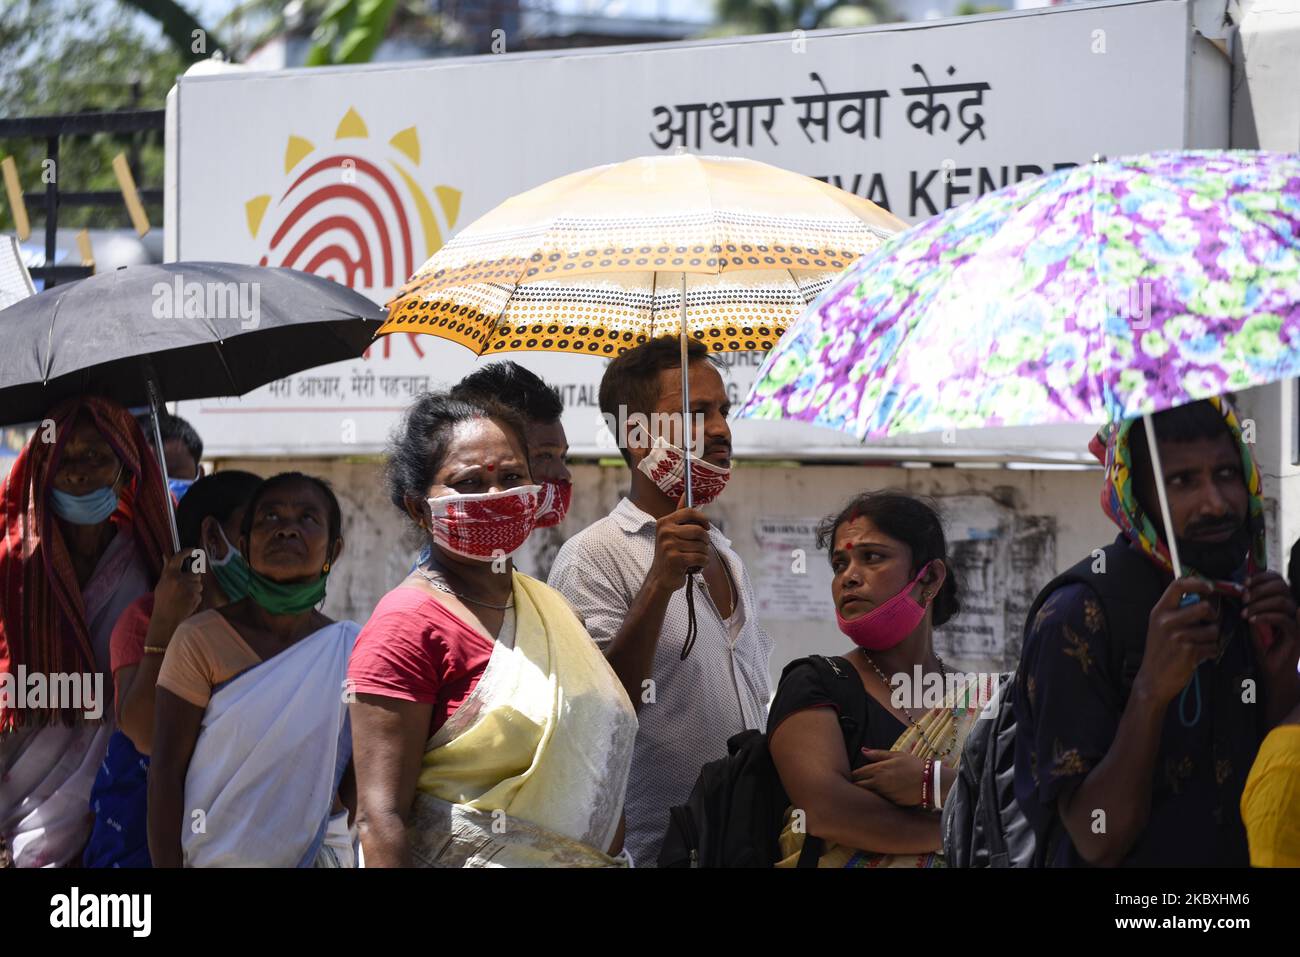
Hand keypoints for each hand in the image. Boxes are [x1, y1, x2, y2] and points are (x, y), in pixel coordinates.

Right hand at [153, 549, 202, 630]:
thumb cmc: (163, 600)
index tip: (193, 549)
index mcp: (169, 575)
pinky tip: (186, 602)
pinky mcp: (195, 596)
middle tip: (186, 587)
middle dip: (194, 579)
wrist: (166, 617)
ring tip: (184, 596)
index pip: (178, 558)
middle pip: (196, 573)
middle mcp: (179, 579)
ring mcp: (188, 588)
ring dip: (195, 589)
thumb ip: (167, 568)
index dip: (186, 551)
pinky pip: (199, 593)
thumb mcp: (162, 583)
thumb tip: (166, 555)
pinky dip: (195, 597)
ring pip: (199, 584)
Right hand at [647, 494, 710, 592]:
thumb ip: (680, 514)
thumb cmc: (669, 553)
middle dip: (705, 540)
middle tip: (701, 546)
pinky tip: (695, 565)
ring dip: (703, 554)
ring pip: (702, 546)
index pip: (689, 512)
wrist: (660, 577)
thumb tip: (686, 493)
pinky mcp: (676, 560)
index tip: (707, 527)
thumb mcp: (670, 532)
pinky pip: (701, 557)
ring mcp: (669, 546)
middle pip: (699, 530)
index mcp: (664, 522)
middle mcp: (665, 532)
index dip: (702, 519)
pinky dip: (703, 563)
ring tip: (694, 557)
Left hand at [852, 749, 927, 806]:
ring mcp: (884, 794)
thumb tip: (863, 751)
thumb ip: (878, 754)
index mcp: (879, 769)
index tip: (852, 776)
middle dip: (855, 785)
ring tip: (863, 793)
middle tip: (854, 785)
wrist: (931, 782)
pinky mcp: (891, 803)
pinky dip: (875, 800)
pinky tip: (876, 799)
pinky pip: (878, 801)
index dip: (853, 775)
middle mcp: (879, 783)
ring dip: (863, 793)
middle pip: (858, 786)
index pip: (857, 773)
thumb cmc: (914, 766)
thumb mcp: (897, 755)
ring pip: (866, 795)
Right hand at [1136, 577, 1219, 704]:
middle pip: (1204, 607)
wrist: (1153, 679)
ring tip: (1197, 646)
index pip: (1178, 585)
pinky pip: (1213, 646)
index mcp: (1159, 611)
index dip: (1198, 583)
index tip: (1209, 587)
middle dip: (1213, 617)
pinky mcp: (1189, 650)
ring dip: (1211, 639)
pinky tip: (1197, 657)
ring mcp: (1178, 635)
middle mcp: (1167, 620)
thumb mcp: (1160, 626)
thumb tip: (1203, 598)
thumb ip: (1177, 612)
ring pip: (1213, 630)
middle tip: (1208, 624)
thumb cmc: (1160, 651)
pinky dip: (1210, 653)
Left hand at [1244, 572, 1299, 713]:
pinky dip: (1265, 617)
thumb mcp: (1250, 618)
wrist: (1270, 668)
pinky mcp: (1296, 633)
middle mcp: (1291, 607)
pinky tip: (1251, 621)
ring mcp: (1296, 620)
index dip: (1261, 577)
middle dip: (1259, 589)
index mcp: (1280, 600)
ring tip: (1244, 612)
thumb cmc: (1259, 643)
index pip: (1277, 578)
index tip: (1243, 583)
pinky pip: (1283, 619)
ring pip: (1282, 601)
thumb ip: (1247, 603)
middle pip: (1282, 585)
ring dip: (1259, 604)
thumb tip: (1233, 587)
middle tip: (1243, 598)